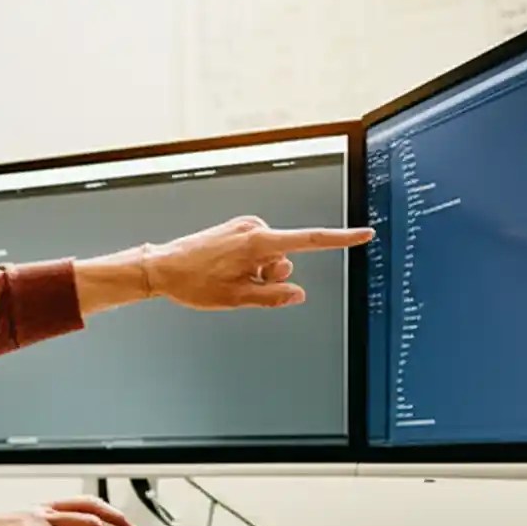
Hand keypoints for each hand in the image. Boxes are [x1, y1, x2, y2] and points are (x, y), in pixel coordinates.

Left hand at [146, 215, 372, 308]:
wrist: (162, 266)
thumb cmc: (193, 282)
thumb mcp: (236, 299)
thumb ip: (273, 297)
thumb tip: (298, 293)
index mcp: (257, 242)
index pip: (310, 241)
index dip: (340, 240)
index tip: (364, 234)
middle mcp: (254, 228)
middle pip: (287, 259)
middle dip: (272, 277)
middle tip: (239, 285)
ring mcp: (245, 226)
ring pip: (272, 258)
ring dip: (258, 273)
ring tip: (226, 277)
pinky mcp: (238, 228)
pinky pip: (258, 251)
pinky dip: (249, 265)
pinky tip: (224, 270)